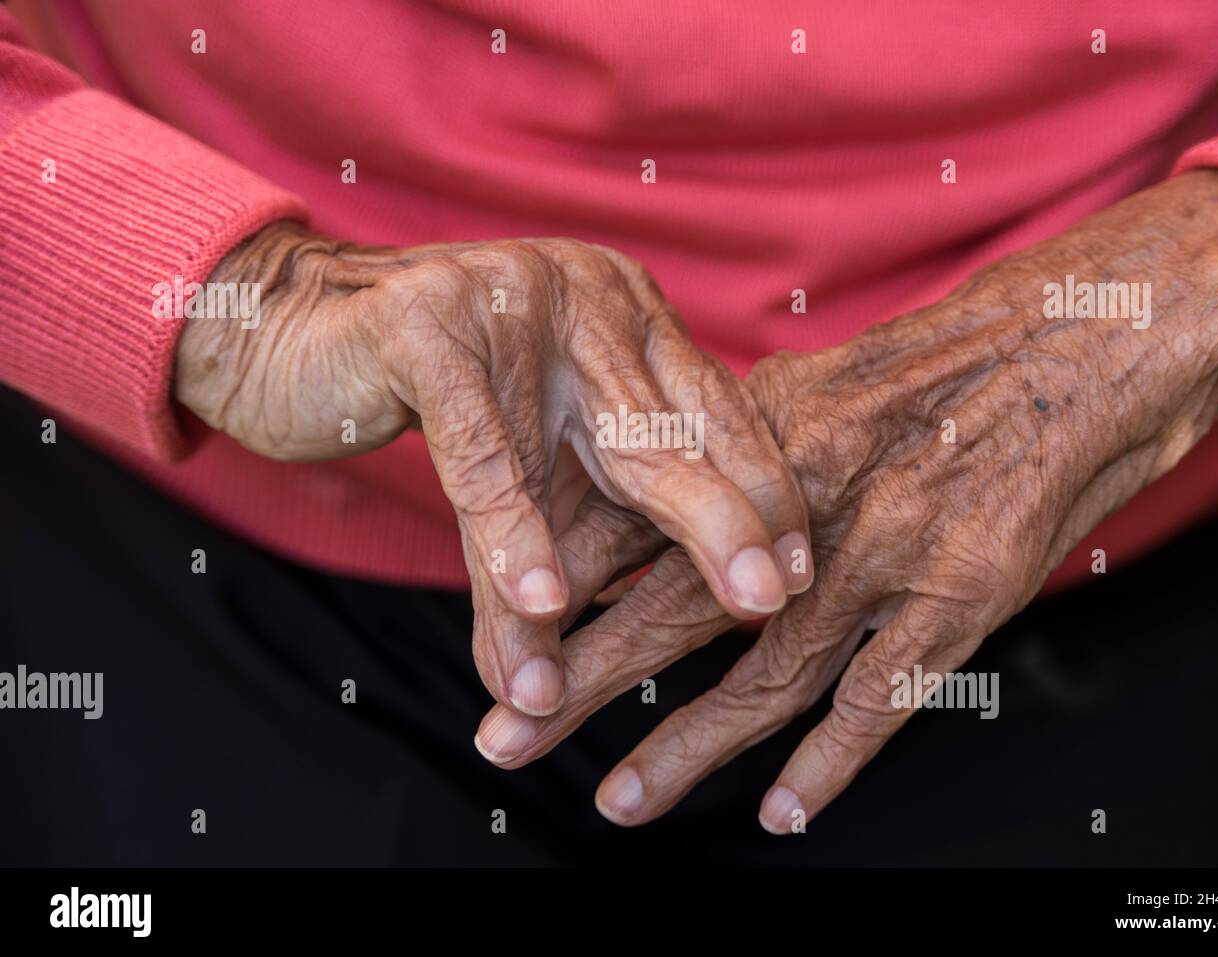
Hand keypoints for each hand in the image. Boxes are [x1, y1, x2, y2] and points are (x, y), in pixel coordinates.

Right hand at [175, 225, 810, 715]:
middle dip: (722, 527)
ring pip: (574, 452)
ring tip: (629, 653)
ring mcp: (513, 306)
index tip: (797, 573)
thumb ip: (578, 521)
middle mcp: (590, 301)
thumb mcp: (531, 450)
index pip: (721, 412)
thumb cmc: (430, 392)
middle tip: (769, 603)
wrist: (289, 328)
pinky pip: (479, 449)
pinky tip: (536, 605)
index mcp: (632, 319)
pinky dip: (508, 533)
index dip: (763, 492)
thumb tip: (619, 642)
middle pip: (673, 431)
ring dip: (599, 569)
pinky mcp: (426, 328)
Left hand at [473, 170, 1217, 827]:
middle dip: (580, 680)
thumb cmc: (944, 363)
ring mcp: (883, 557)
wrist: (1078, 340)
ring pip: (763, 676)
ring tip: (619, 801)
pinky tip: (784, 815)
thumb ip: (740, 449)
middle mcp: (809, 505)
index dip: (556, 589)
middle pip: (670, 612)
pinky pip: (881, 703)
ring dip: (685, 747)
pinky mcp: (959, 599)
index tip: (496, 634)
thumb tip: (657, 494)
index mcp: (761, 440)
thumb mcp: (821, 385)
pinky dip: (830, 767)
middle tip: (505, 736)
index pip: (634, 525)